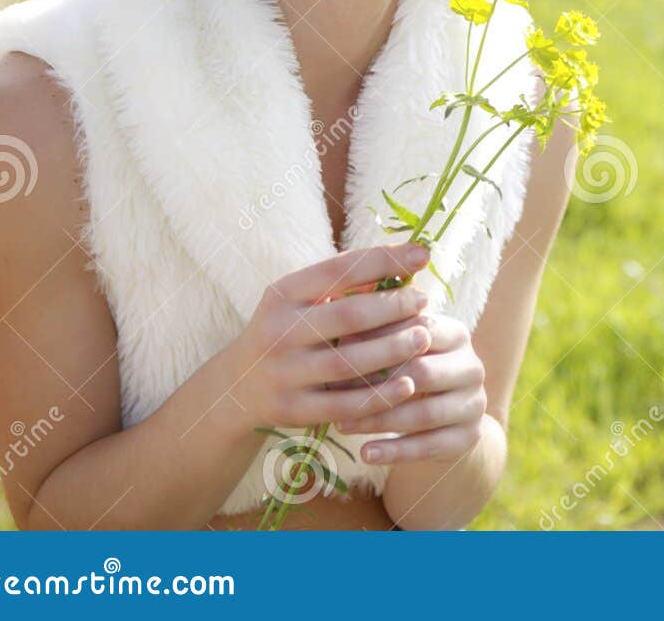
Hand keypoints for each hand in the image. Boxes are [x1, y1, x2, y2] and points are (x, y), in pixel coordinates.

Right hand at [225, 244, 434, 430]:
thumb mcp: (304, 300)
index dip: (384, 260)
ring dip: (392, 350)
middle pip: (346, 316)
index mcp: (283, 294)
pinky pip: (343, 405)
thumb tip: (408, 260)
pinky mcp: (291, 409)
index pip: (339, 270)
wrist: (239, 386)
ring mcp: (282, 373)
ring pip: (347, 363)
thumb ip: (348, 283)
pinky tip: (408, 384)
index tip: (422, 254)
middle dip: (392, 307)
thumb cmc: (291, 330)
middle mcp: (278, 331)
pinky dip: (379, 396)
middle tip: (425, 302)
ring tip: (424, 337)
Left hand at [329, 311, 488, 464]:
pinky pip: (429, 446)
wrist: (446, 416)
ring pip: (425, 414)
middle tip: (337, 396)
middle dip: (377, 386)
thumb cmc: (410, 372)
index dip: (380, 343)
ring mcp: (475, 403)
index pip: (420, 332)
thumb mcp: (401, 351)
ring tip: (343, 426)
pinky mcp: (470, 436)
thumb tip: (342, 340)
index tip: (341, 354)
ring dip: (379, 421)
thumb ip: (378, 339)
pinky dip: (394, 451)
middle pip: (424, 373)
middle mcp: (472, 367)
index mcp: (457, 335)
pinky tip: (366, 452)